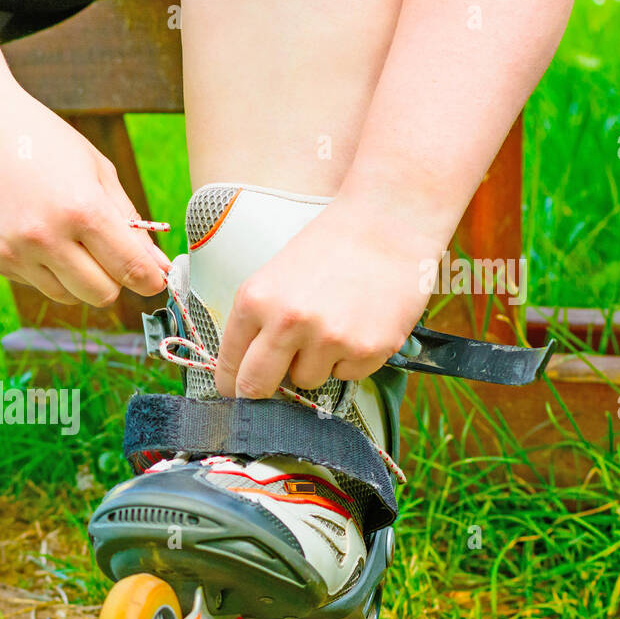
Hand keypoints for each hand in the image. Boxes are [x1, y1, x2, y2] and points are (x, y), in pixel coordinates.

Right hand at [0, 89, 168, 305]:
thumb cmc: (40, 139)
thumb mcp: (95, 169)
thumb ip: (128, 220)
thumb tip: (155, 266)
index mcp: (81, 209)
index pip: (130, 268)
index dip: (151, 280)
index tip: (155, 279)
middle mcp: (46, 239)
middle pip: (102, 295)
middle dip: (115, 281)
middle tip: (111, 257)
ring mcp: (16, 254)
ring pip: (69, 297)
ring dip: (80, 279)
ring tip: (70, 240)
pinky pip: (36, 283)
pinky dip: (47, 269)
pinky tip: (36, 232)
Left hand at [213, 197, 439, 397]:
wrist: (389, 223)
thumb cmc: (329, 247)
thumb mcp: (275, 276)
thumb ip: (257, 322)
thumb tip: (245, 371)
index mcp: (255, 301)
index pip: (230, 364)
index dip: (230, 385)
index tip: (233, 393)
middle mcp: (288, 322)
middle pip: (257, 387)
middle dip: (258, 395)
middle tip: (268, 390)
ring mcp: (329, 339)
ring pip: (307, 381)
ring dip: (315, 364)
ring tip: (333, 324)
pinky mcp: (367, 350)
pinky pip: (346, 376)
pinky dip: (351, 359)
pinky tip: (360, 324)